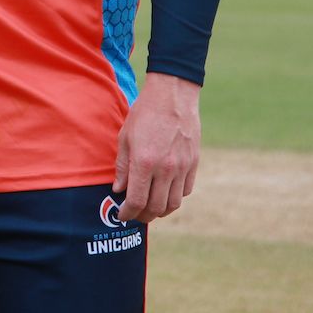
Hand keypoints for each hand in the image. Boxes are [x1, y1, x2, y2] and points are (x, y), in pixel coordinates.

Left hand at [114, 72, 200, 222]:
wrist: (173, 95)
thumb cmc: (144, 113)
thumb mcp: (125, 137)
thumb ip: (122, 167)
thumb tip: (119, 190)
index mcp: (144, 162)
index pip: (136, 201)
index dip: (127, 213)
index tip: (122, 215)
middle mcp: (165, 169)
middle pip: (156, 208)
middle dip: (143, 216)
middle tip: (135, 214)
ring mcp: (182, 167)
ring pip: (173, 204)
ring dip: (160, 211)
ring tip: (150, 208)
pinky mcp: (194, 163)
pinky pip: (185, 190)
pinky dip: (174, 197)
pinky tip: (165, 193)